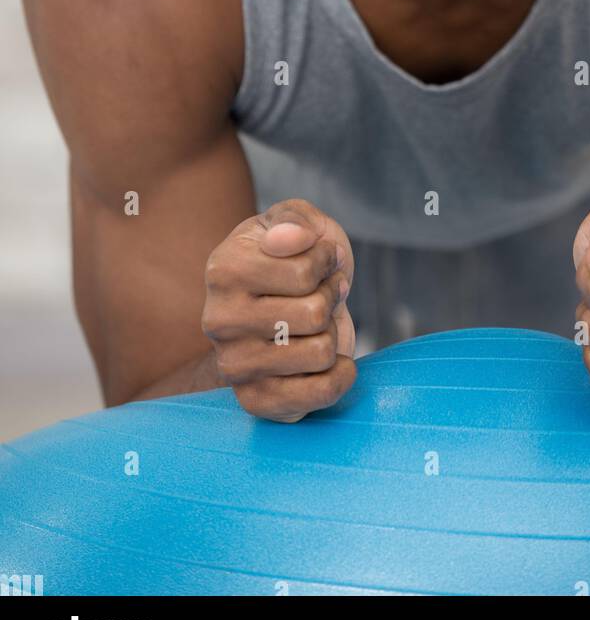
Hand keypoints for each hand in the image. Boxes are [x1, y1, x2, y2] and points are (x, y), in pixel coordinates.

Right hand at [202, 197, 355, 421]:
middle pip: (314, 315)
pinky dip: (341, 376)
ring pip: (320, 353)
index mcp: (223, 270)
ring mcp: (234, 365)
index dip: (327, 262)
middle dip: (330, 299)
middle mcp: (219, 320)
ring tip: (316, 325)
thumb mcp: (294, 223)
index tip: (321, 261)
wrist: (275, 312)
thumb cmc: (289, 263)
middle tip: (321, 294)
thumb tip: (292, 239)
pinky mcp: (256, 400)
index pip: (305, 272)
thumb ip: (295, 219)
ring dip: (332, 335)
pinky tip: (332, 362)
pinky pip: (319, 393)